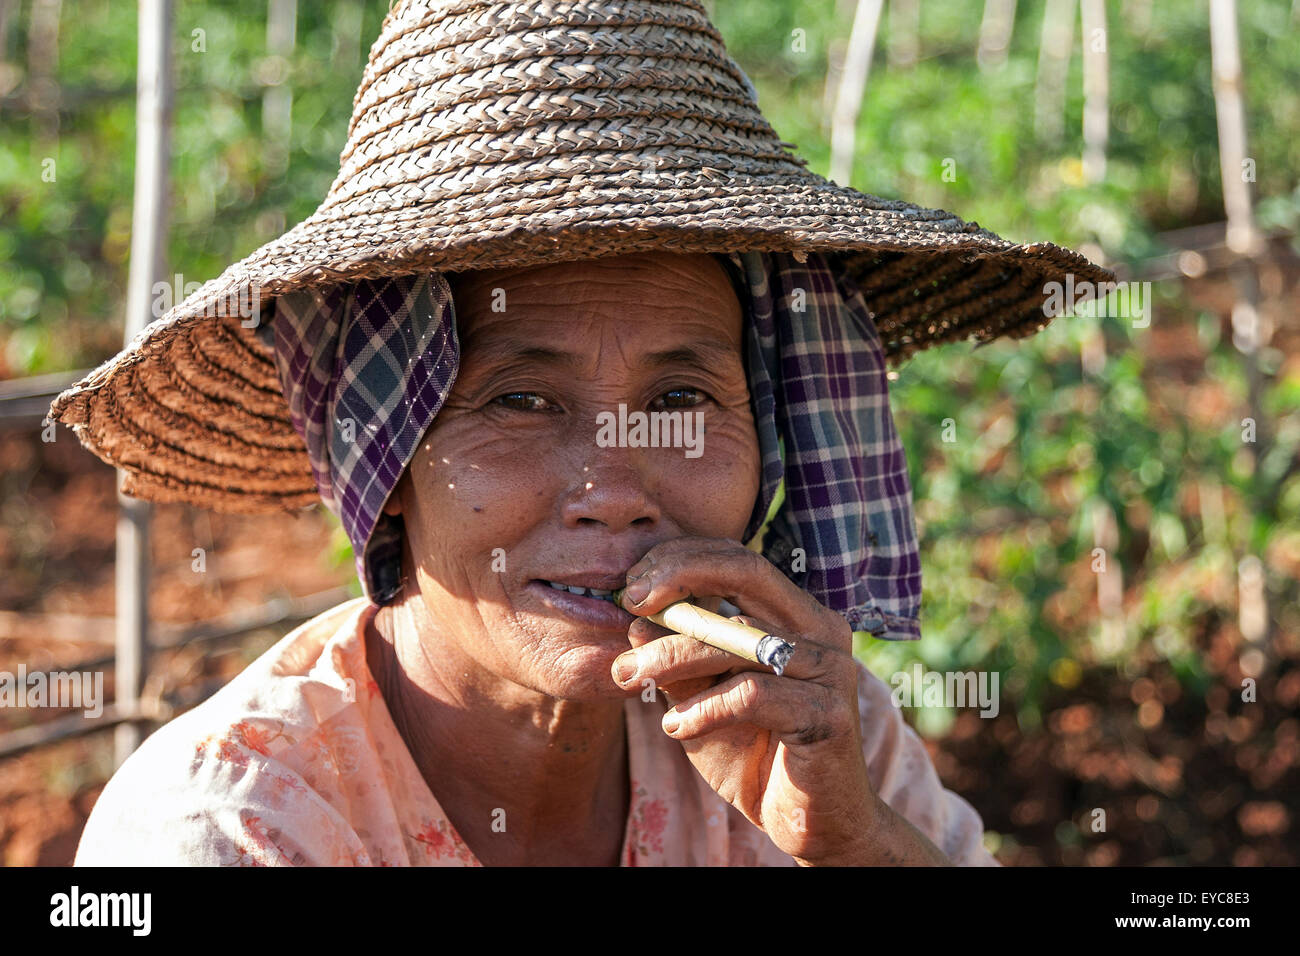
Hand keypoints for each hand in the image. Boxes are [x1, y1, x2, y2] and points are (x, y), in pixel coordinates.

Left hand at [610, 536, 882, 864]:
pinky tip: (675, 727)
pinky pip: (752, 695)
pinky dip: (704, 709)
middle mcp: (821, 630)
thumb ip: (677, 663)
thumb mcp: (704, 701)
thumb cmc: (756, 755)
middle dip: (680, 578)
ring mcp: (831, 670)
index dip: (683, 560)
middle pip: (747, 574)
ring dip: (673, 655)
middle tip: (629, 603)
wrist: (811, 823)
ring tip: (632, 677)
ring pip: (740, 638)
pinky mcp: (829, 716)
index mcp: (796, 615)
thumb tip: (634, 622)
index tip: (631, 586)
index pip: (739, 560)